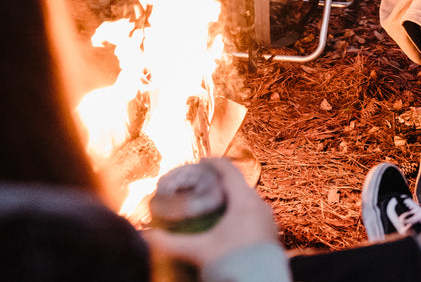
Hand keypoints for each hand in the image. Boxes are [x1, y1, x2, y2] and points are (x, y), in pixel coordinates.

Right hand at [143, 158, 279, 268]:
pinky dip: (238, 215)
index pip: (229, 171)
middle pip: (238, 186)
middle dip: (219, 185)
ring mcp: (268, 220)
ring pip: (247, 202)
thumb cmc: (232, 263)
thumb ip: (170, 243)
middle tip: (201, 187)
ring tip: (211, 207)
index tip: (200, 161)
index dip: (213, 163)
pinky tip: (226, 226)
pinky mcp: (270, 234)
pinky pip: (253, 216)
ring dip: (230, 201)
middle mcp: (260, 205)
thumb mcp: (198, 251)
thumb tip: (146, 236)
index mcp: (245, 201)